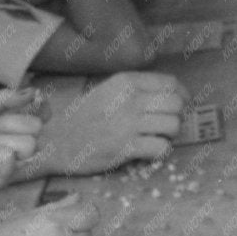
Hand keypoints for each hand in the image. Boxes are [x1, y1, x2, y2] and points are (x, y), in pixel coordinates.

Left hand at [0, 89, 41, 202]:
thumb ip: (6, 98)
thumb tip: (34, 91)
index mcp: (16, 125)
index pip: (43, 114)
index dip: (41, 107)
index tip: (30, 102)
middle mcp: (19, 144)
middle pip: (36, 127)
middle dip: (9, 123)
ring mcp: (12, 163)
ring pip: (28, 145)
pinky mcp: (1, 179)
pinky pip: (10, 161)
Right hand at [28, 71, 186, 176]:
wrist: (55, 142)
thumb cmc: (81, 118)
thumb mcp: (106, 92)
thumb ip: (133, 90)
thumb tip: (169, 95)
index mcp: (125, 82)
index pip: (170, 83)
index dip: (181, 96)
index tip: (178, 107)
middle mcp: (130, 99)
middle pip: (176, 104)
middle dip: (177, 117)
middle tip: (166, 127)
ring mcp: (128, 124)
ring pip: (173, 126)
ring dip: (170, 136)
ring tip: (157, 139)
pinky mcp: (126, 148)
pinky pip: (161, 148)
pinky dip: (160, 152)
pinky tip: (149, 153)